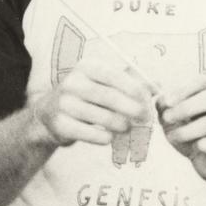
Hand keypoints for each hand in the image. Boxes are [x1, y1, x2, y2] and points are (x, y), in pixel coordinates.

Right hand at [29, 57, 153, 148]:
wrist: (49, 115)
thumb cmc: (85, 97)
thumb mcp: (104, 83)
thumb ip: (131, 82)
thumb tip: (157, 85)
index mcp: (86, 67)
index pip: (115, 76)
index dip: (135, 90)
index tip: (149, 101)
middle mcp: (73, 82)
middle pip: (110, 97)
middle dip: (132, 109)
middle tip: (145, 119)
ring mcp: (64, 103)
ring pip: (103, 118)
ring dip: (122, 125)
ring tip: (127, 128)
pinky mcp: (61, 124)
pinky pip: (92, 134)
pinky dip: (106, 138)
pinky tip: (110, 137)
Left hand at [157, 76, 205, 182]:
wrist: (203, 160)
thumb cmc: (189, 133)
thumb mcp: (171, 118)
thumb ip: (164, 106)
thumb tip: (160, 98)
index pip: (202, 81)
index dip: (183, 90)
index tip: (166, 102)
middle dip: (186, 108)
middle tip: (167, 118)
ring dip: (190, 130)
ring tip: (174, 137)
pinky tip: (199, 146)